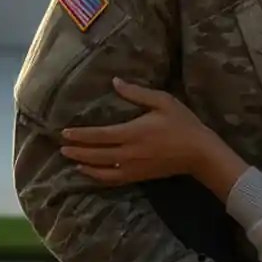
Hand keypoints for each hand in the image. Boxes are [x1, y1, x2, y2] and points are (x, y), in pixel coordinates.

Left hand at [60, 78, 218, 183]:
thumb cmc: (182, 124)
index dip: (80, 135)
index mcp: (133, 133)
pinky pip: (113, 179)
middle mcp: (128, 153)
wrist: (199, 153)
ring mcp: (132, 167)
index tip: (65, 133)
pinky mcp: (138, 176)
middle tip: (62, 147)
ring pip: (101, 170)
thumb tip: (115, 82)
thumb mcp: (164, 102)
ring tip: (72, 160)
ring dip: (85, 165)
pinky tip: (91, 173)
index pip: (99, 135)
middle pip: (95, 154)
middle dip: (77, 151)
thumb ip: (137, 93)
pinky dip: (98, 177)